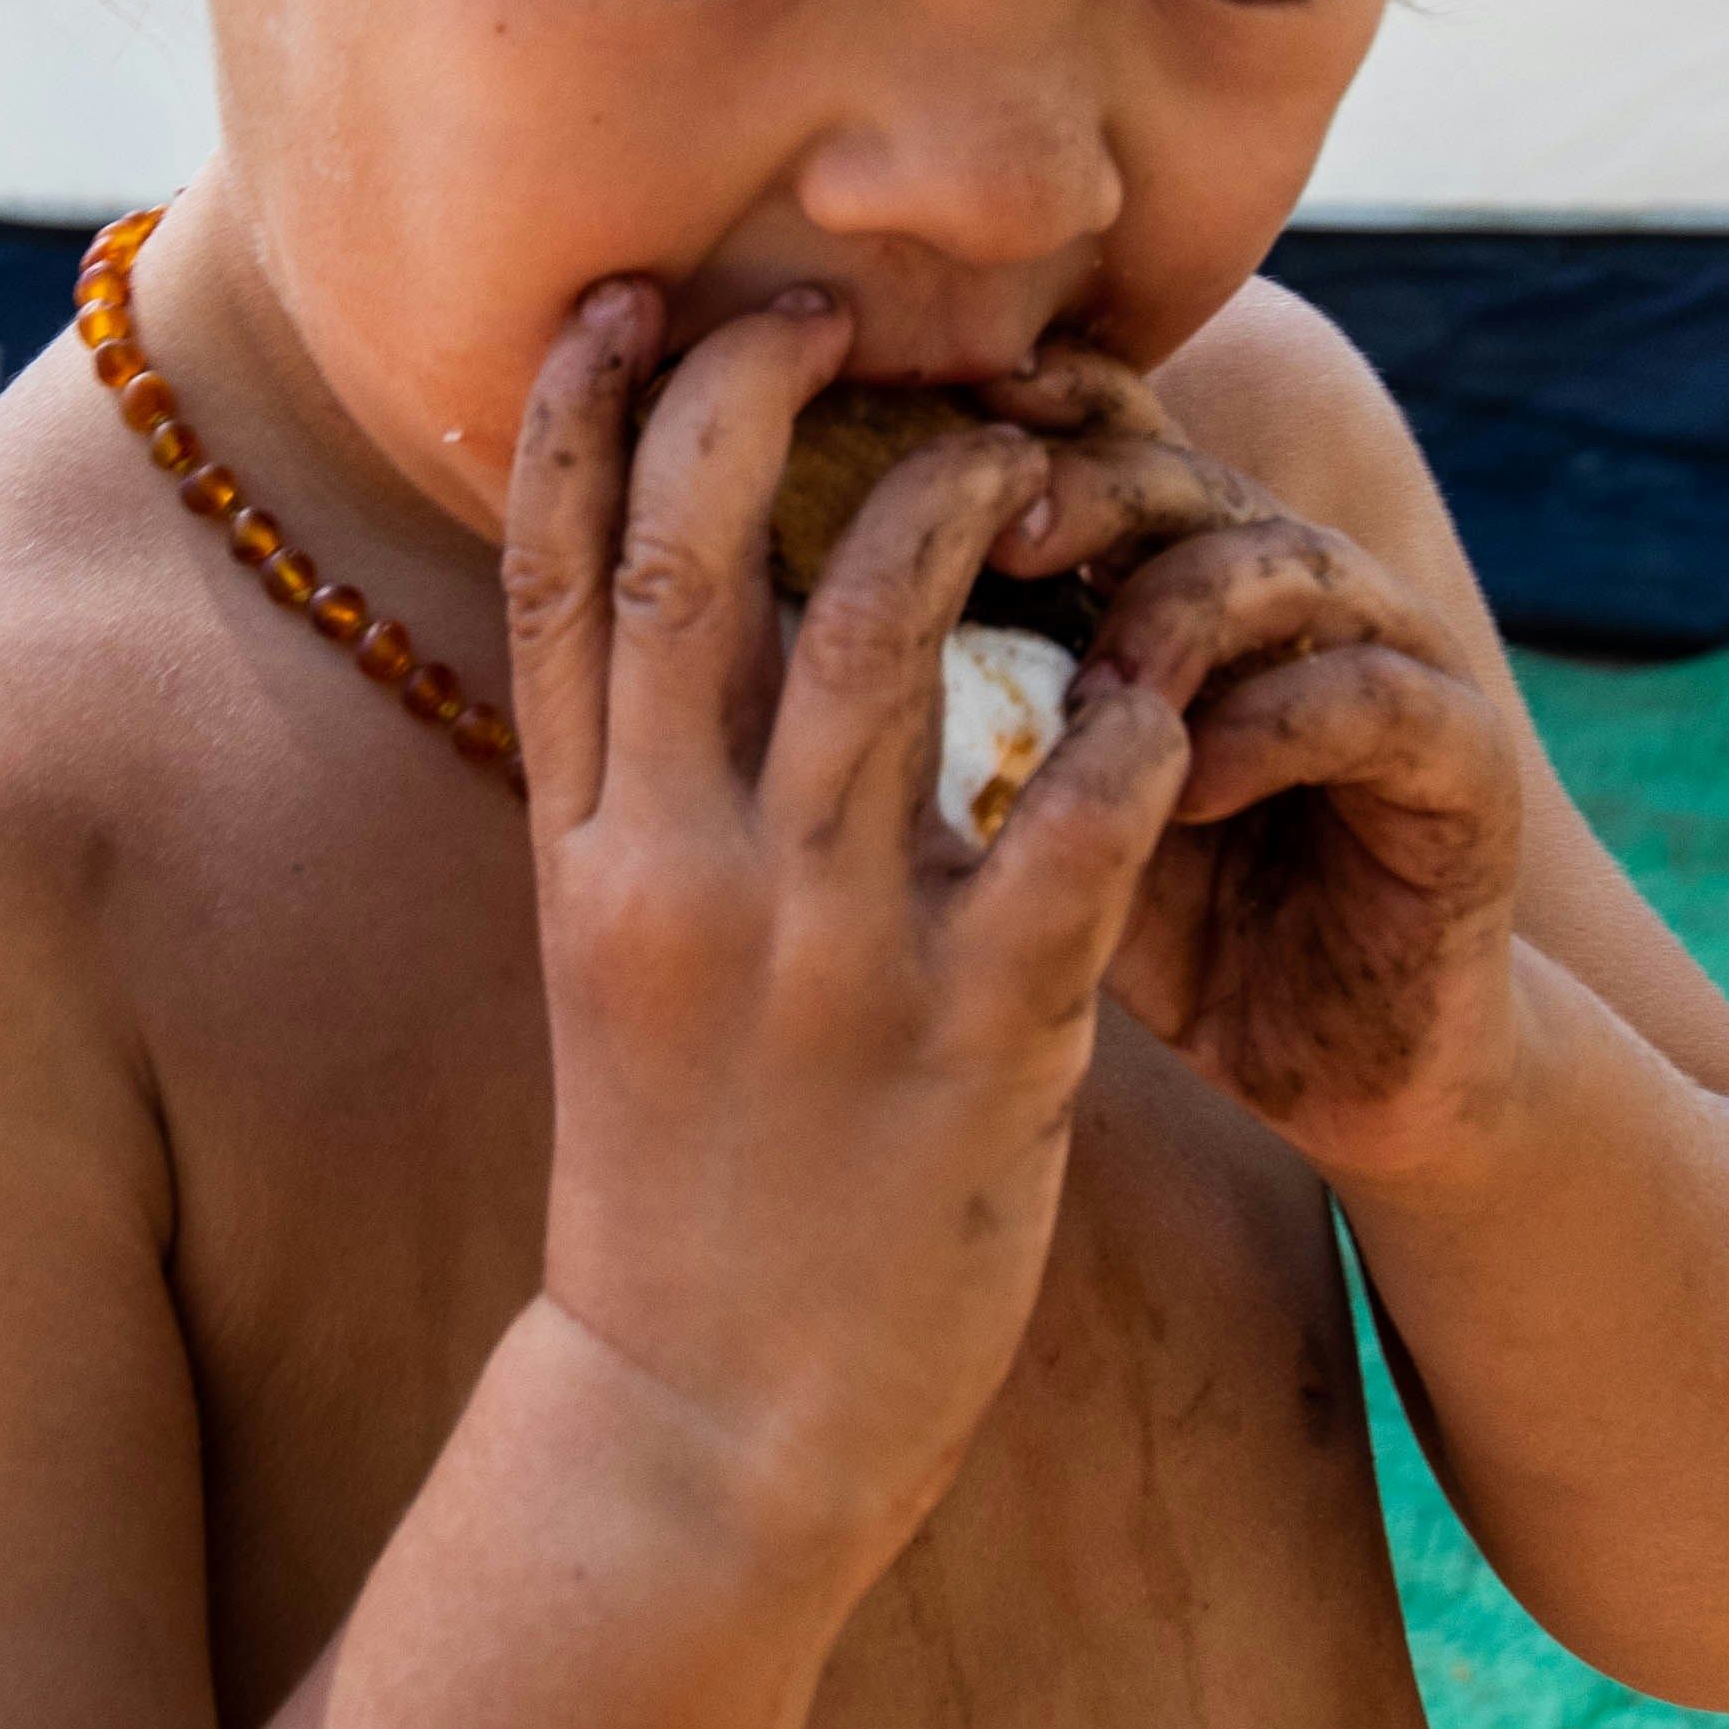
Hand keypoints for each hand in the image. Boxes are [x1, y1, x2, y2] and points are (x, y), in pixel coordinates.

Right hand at [501, 284, 1194, 1594]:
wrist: (703, 1437)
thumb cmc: (680, 1173)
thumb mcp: (612, 958)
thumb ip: (637, 790)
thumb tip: (664, 604)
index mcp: (589, 854)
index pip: (559, 584)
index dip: (585, 417)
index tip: (626, 292)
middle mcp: (684, 878)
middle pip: (695, 570)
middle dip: (751, 401)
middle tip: (824, 301)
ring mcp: (823, 959)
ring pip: (877, 657)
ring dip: (953, 512)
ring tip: (1020, 447)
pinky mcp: (971, 1044)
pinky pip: (1066, 838)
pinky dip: (1124, 731)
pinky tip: (1169, 670)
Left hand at [976, 345, 1525, 1193]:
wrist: (1345, 1064)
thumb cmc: (1176, 923)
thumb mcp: (1055, 809)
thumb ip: (976, 704)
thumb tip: (786, 622)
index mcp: (1183, 572)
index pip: (1109, 435)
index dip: (1026, 410)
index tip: (923, 417)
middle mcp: (1291, 582)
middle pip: (1187, 473)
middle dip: (1090, 484)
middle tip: (1005, 526)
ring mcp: (1390, 652)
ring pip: (1282, 560)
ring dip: (1179, 609)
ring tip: (1099, 690)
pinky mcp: (1463, 753)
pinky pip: (1369, 695)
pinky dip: (1275, 723)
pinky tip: (1193, 779)